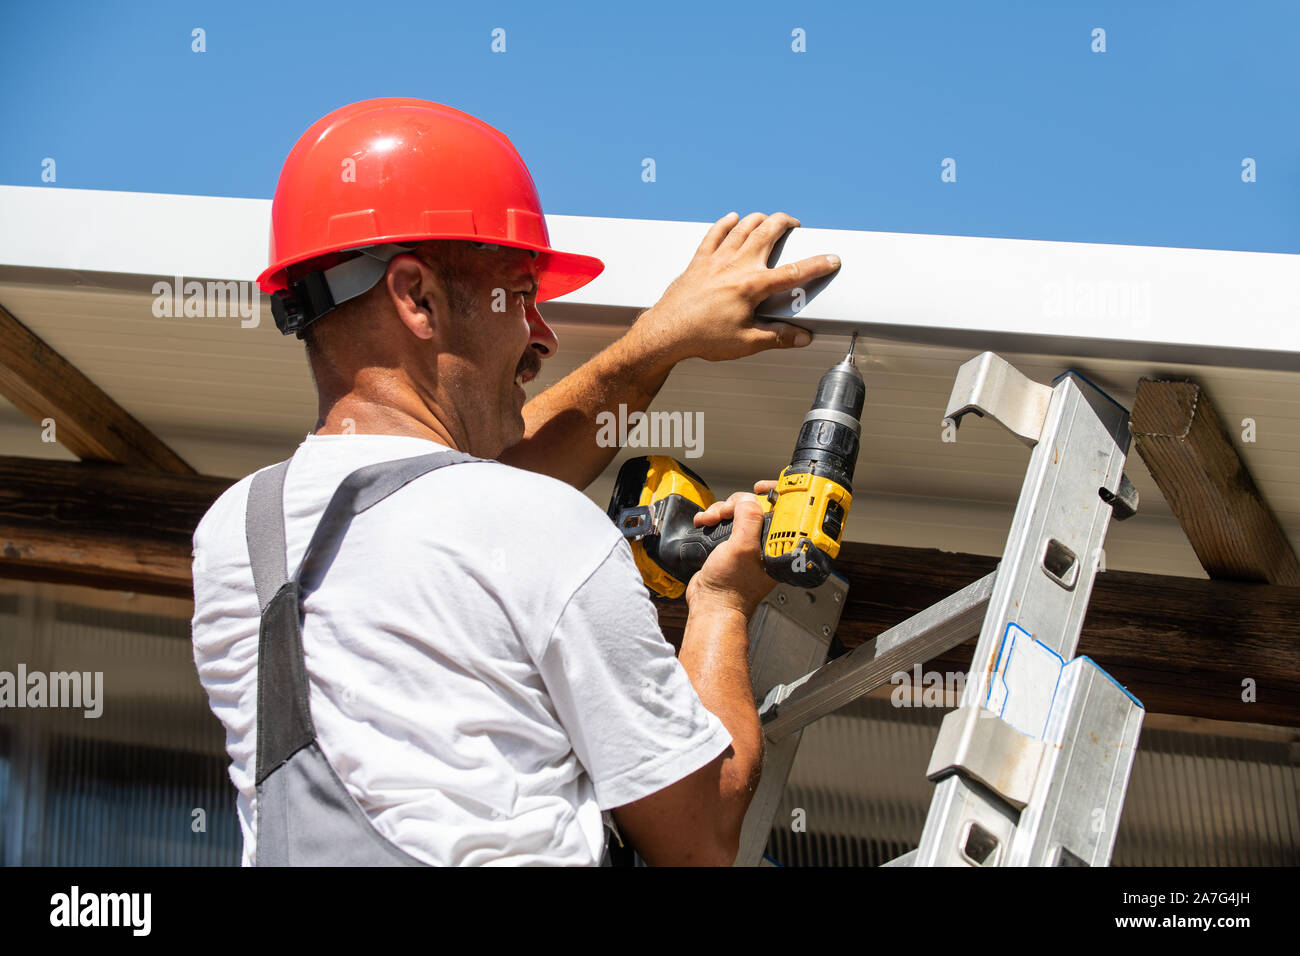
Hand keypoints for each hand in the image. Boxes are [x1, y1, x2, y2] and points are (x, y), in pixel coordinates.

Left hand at [637, 212, 840, 363]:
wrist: (666, 333)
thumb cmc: (702, 337)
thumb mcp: (746, 342)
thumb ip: (777, 337)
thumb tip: (802, 338)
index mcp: (751, 286)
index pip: (793, 272)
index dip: (817, 264)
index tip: (832, 259)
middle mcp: (735, 266)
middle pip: (767, 232)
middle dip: (786, 223)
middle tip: (796, 225)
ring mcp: (716, 260)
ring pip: (743, 227)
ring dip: (760, 219)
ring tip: (770, 220)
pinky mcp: (699, 260)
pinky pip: (715, 233)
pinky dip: (727, 223)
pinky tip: (733, 219)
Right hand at [684, 479, 779, 617]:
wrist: (710, 605)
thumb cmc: (732, 587)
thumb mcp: (742, 548)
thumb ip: (749, 519)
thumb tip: (748, 499)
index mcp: (776, 544)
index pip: (780, 510)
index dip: (770, 494)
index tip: (758, 487)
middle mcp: (764, 543)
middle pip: (753, 507)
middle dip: (734, 504)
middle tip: (724, 512)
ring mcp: (747, 545)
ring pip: (736, 513)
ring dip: (720, 511)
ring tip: (709, 520)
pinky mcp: (731, 547)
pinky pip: (725, 524)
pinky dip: (713, 519)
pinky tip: (705, 522)